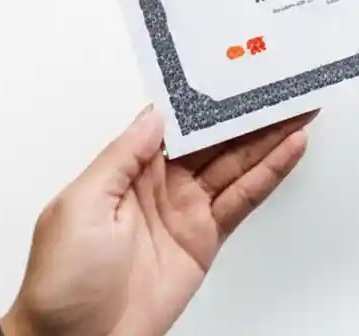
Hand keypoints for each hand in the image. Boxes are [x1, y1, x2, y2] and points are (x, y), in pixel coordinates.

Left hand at [0, 107, 315, 335]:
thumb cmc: (61, 284)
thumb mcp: (80, 206)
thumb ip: (123, 157)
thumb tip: (154, 116)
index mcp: (125, 171)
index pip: (175, 123)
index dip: (205, 99)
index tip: (231, 75)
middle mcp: (160, 187)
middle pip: (214, 140)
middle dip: (246, 113)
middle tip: (279, 86)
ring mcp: (186, 212)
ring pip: (235, 164)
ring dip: (267, 137)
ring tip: (297, 109)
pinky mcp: (205, 239)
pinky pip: (243, 200)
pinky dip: (269, 174)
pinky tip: (288, 150)